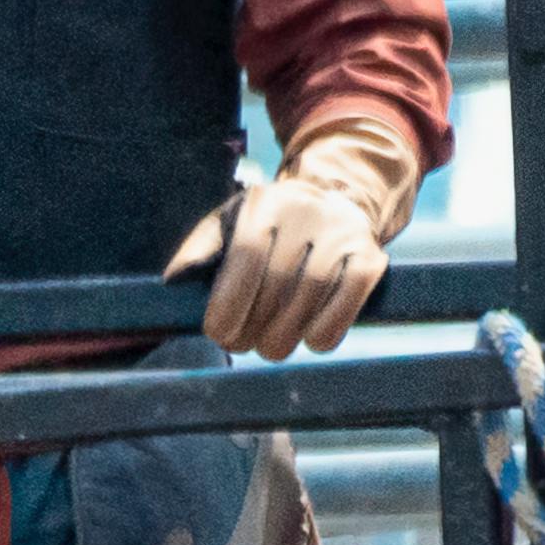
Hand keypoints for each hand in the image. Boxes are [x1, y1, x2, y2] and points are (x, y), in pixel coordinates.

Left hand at [168, 163, 390, 357]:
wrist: (336, 200)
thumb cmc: (268, 226)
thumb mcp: (229, 225)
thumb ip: (199, 251)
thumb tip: (174, 281)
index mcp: (266, 205)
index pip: (248, 258)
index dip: (231, 304)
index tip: (220, 333)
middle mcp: (307, 212)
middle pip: (276, 288)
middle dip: (253, 329)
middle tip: (243, 343)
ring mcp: (342, 234)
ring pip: (308, 304)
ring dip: (284, 337)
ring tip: (271, 343)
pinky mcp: (371, 257)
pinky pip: (344, 309)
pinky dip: (322, 334)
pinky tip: (308, 336)